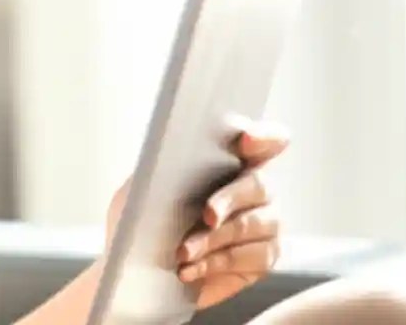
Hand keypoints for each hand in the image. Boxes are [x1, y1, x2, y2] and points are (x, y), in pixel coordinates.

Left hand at [105, 119, 288, 309]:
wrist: (138, 265)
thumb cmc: (143, 217)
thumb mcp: (142, 188)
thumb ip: (158, 170)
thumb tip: (166, 162)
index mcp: (231, 159)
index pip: (265, 140)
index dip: (263, 136)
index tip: (245, 139)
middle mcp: (257, 188)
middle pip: (260, 185)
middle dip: (230, 199)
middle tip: (207, 215)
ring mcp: (267, 223)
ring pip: (252, 226)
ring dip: (213, 240)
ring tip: (182, 253)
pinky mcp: (264, 257)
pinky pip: (248, 259)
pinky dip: (214, 264)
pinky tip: (189, 269)